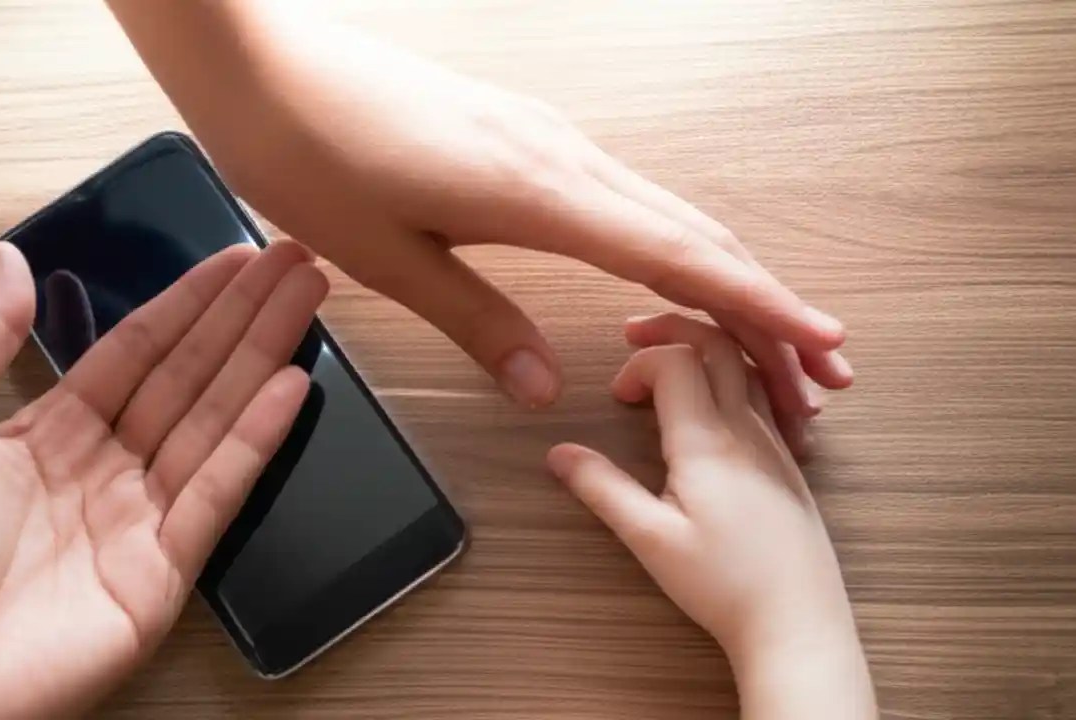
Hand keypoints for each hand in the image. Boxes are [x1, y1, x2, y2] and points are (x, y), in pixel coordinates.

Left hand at [0, 240, 326, 718]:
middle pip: (190, 375)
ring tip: (307, 300)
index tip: (236, 259)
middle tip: (297, 263)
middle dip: (245, 316)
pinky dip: (256, 438)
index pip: (138, 351)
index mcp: (52, 432)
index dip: (190, 302)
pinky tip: (290, 385)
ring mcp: (140, 519)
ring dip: (264, 357)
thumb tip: (7, 259)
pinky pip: (218, 490)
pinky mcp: (164, 570)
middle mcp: (105, 469)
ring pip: (214, 420)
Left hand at [108, 0, 851, 449]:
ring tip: (767, 325)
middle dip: (762, 298)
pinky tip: (671, 266)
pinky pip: (621, 190)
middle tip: (817, 362)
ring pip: (663, 206)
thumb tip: (541, 385)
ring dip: (722, 268)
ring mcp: (545, 135)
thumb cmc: (307, 151)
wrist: (258, 59)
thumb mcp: (385, 258)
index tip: (816, 346)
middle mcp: (559, 154)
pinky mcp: (521, 132)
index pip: (674, 258)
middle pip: (691, 230)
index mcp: (535, 190)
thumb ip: (477, 320)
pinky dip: (667, 237)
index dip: (754, 307)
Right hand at [547, 314, 873, 718]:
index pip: (675, 360)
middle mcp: (748, 429)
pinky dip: (735, 378)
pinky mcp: (789, 463)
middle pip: (719, 344)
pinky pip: (767, 396)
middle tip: (635, 337)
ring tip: (673, 364)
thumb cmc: (723, 585)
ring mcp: (776, 443)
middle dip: (674, 329)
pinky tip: (716, 406)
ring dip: (708, 350)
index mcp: (708, 440)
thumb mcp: (650, 540)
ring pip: (748, 365)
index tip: (617, 397)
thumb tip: (558, 454)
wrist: (798, 623)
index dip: (639, 363)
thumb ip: (603, 489)